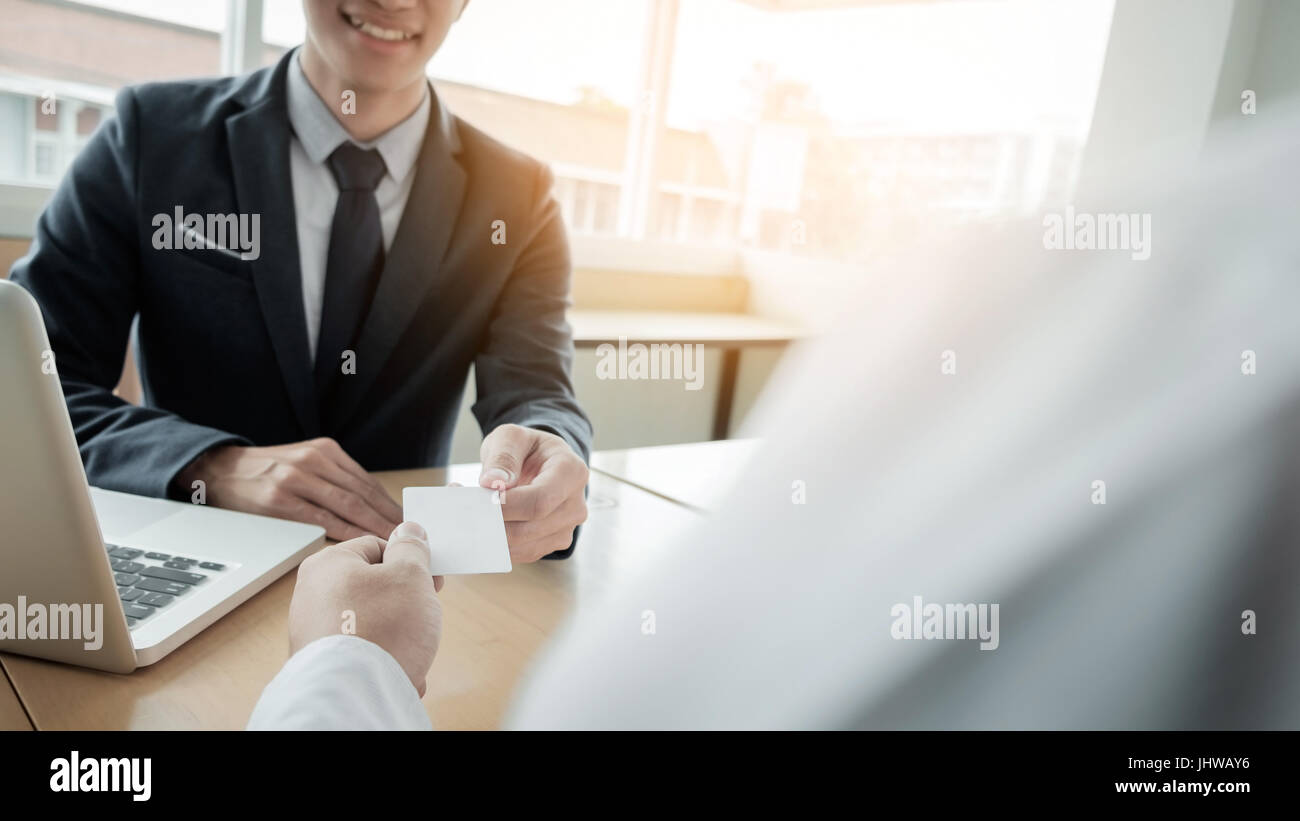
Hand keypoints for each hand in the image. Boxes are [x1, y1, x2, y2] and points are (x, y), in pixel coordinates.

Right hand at [177, 438, 401, 540]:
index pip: (367, 483)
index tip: (411, 523)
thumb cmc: (268, 473)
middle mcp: (314, 461)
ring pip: (347, 507)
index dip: (391, 505)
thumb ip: (335, 480)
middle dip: (389, 518)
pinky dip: (346, 533)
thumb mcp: (304, 462)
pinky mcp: (280, 500)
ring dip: (375, 527)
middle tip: (412, 539)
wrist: (220, 470)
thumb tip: (375, 509)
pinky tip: (362, 544)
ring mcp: (296, 480)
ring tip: (395, 544)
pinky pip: (322, 520)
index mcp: (325, 451)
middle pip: (362, 494)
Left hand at [289, 521, 443, 695]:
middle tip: (424, 617)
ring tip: (411, 652)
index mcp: (328, 564)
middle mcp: (312, 595)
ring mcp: (312, 632)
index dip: (410, 562)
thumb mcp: (411, 576)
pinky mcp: (320, 663)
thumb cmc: (382, 631)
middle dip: (406, 605)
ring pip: (371, 624)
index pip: (377, 547)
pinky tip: (397, 673)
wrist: (354, 695)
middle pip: (374, 588)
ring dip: (398, 636)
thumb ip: (411, 549)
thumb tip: (408, 531)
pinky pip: (360, 653)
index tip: (432, 579)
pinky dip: (382, 660)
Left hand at [478, 424, 588, 561]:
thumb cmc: (526, 448)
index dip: (506, 506)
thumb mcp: (511, 437)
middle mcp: (576, 504)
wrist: (540, 463)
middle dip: (493, 522)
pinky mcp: (553, 543)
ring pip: (524, 546)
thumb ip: (503, 456)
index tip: (480, 500)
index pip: (539, 500)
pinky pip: (521, 553)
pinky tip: (483, 526)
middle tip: (463, 510)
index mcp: (571, 471)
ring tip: (469, 514)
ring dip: (491, 535)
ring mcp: (566, 527)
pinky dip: (497, 544)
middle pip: (530, 528)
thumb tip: (492, 482)